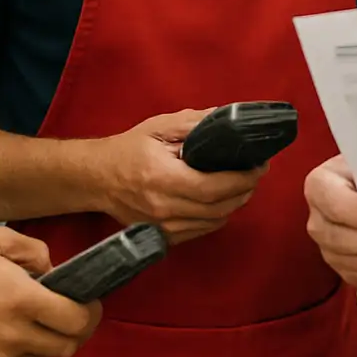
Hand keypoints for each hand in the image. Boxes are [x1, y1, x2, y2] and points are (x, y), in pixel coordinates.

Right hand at [0, 226, 101, 356]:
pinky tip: (14, 329)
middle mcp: (15, 333)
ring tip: (39, 318)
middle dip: (79, 329)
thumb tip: (52, 268)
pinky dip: (27, 349)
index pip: (77, 319)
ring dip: (52, 339)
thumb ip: (34, 250)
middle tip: (74, 312)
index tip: (90, 300)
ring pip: (46, 356)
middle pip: (69, 345)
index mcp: (22, 298)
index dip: (92, 311)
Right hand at [98, 109, 266, 244]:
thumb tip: (228, 120)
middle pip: (218, 209)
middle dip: (244, 191)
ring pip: (213, 222)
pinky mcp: (162, 237)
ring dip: (234, 204)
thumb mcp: (160, 127)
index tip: (259, 165)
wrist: (97, 178)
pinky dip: (217, 216)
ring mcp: (162, 227)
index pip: (213, 187)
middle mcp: (163, 208)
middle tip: (255, 172)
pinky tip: (222, 200)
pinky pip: (200, 231)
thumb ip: (195, 123)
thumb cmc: (128, 149)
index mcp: (162, 178)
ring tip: (242, 184)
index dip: (242, 179)